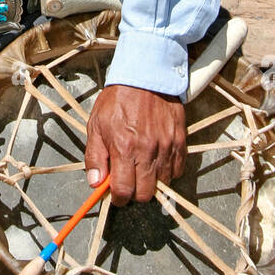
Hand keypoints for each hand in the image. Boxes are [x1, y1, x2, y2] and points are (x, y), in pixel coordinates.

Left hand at [85, 83, 185, 206]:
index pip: (123, 191)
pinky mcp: (180, 141)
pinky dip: (168, 172)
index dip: (118, 198)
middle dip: (134, 193)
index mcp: (124, 148)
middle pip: (145, 194)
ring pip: (162, 184)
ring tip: (142, 169)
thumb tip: (95, 183)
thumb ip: (95, 156)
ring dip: (152, 183)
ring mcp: (166, 147)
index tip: (116, 194)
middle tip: (129, 182)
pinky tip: (157, 161)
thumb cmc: (117, 100)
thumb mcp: (96, 125)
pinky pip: (177, 170)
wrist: (145, 76)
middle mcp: (147, 151)